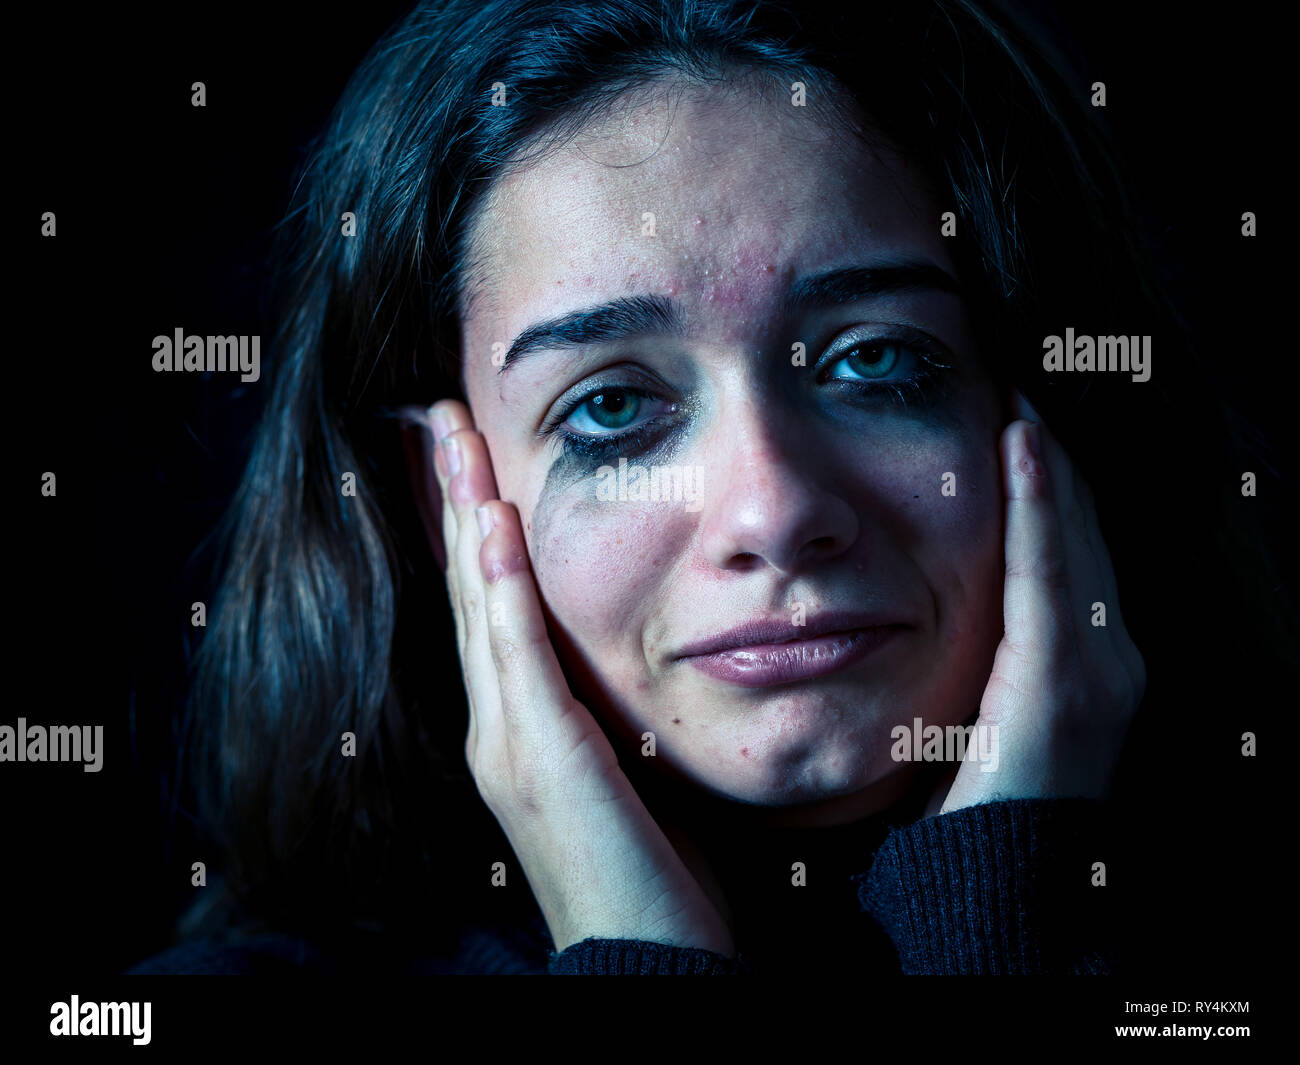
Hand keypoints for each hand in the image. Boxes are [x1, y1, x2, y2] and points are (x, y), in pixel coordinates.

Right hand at [405, 398, 733, 955]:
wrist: (647, 964)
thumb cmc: (649, 873)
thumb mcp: (627, 771)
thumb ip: (613, 710)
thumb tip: (635, 655)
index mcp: (520, 724)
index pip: (488, 602)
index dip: (470, 525)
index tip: (467, 454)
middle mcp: (499, 724)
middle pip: (468, 588)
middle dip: (452, 498)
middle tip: (440, 414)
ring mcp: (511, 744)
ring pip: (481, 606)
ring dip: (466, 517)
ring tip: (455, 438)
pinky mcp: (543, 763)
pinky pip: (518, 658)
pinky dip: (502, 589)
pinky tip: (494, 530)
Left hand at [929, 388, 1144, 815]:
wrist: (991, 885)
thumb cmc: (967, 792)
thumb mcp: (975, 698)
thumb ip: (974, 641)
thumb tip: (919, 586)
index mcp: (1084, 658)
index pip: (1066, 547)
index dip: (1046, 481)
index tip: (1014, 416)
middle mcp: (1107, 655)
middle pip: (1077, 530)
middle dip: (1050, 459)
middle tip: (1018, 382)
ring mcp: (1098, 670)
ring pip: (1072, 537)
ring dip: (1047, 464)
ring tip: (1019, 396)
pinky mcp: (1067, 688)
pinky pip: (1049, 578)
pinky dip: (1039, 510)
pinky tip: (1023, 450)